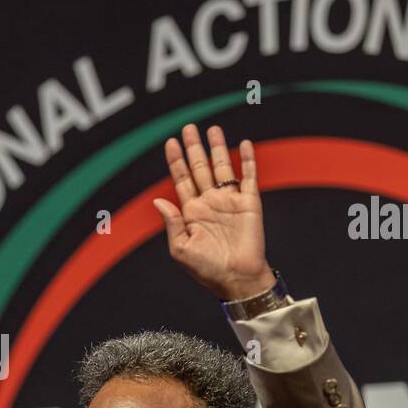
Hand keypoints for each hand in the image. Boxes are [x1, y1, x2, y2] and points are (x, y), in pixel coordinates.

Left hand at [153, 123, 272, 301]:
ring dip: (217, 148)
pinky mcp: (249, 203)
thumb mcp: (181, 248)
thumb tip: (158, 200)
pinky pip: (248, 177)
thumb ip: (171, 222)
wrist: (236, 279)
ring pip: (222, 167)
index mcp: (191, 212)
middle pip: (200, 168)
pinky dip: (247, 161)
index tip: (170, 143)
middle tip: (188, 128)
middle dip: (194, 148)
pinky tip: (243, 145)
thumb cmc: (207, 268)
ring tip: (212, 129)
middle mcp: (209, 202)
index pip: (181, 180)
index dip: (176, 161)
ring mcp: (229, 201)